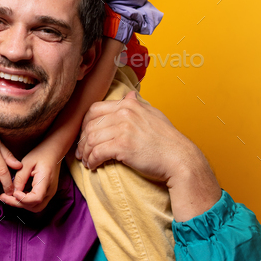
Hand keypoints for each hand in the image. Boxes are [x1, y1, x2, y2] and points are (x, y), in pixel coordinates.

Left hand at [1, 146, 62, 212]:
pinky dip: (26, 202)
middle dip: (19, 204)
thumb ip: (20, 177)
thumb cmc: (41, 153)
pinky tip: (17, 195)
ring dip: (22, 204)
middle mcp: (50, 190)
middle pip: (35, 206)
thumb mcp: (28, 162)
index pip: (36, 198)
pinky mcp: (47, 193)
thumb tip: (13, 192)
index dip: (23, 199)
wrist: (54, 150)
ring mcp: (50, 192)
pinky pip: (37, 203)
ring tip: (9, 197)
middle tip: (4, 197)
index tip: (13, 193)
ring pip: (36, 207)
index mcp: (46, 180)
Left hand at [75, 91, 198, 182]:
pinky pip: (97, 152)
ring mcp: (123, 129)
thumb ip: (138, 105)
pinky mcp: (122, 146)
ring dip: (85, 153)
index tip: (84, 135)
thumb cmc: (167, 140)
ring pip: (90, 139)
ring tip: (87, 161)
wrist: (179, 158)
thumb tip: (129, 95)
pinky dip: (91, 160)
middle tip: (81, 152)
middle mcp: (124, 114)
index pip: (95, 109)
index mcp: (128, 105)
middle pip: (90, 125)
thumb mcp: (153, 114)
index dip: (85, 123)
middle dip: (82, 140)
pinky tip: (92, 166)